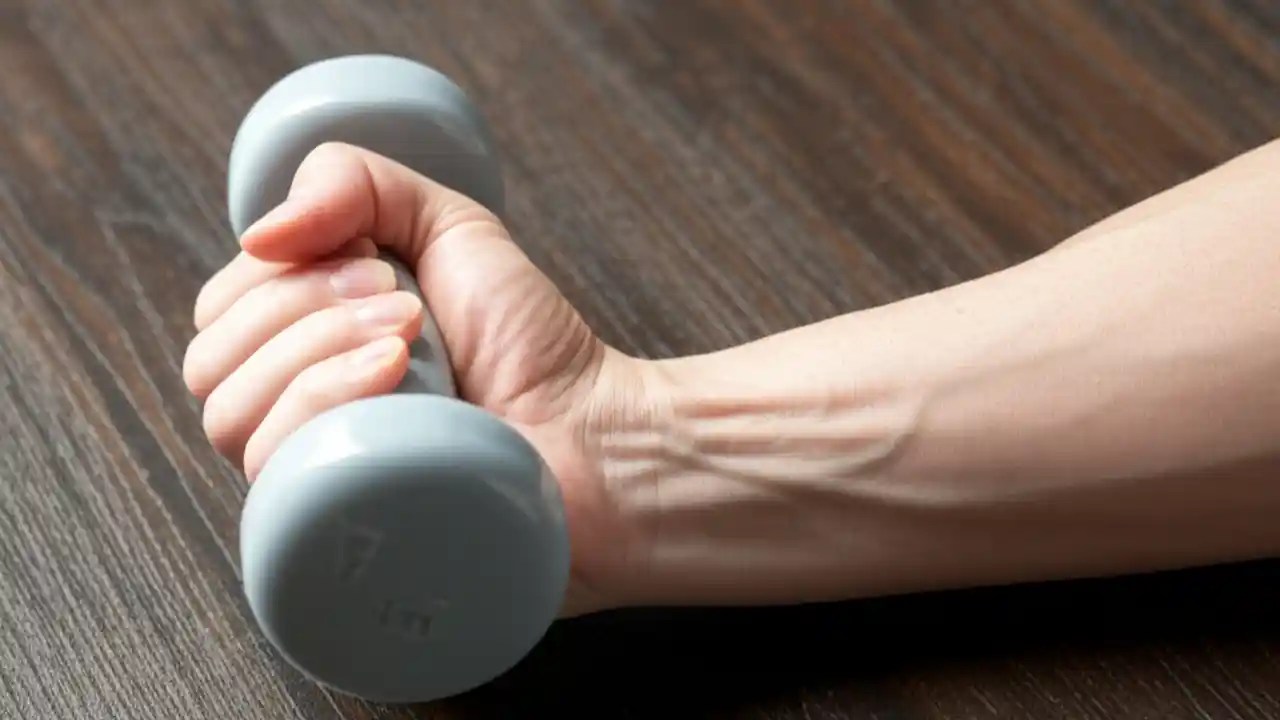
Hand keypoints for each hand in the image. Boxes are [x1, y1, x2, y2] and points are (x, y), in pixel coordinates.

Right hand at [183, 142, 657, 616]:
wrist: (598, 435)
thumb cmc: (530, 344)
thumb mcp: (449, 228)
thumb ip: (359, 183)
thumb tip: (258, 230)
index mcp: (303, 355)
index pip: (220, 311)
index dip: (280, 274)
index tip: (377, 259)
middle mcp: (292, 422)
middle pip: (212, 360)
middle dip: (302, 307)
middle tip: (405, 303)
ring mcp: (308, 485)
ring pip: (230, 413)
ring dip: (317, 350)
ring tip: (410, 340)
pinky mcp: (329, 536)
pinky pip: (268, 471)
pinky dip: (321, 403)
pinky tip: (394, 379)